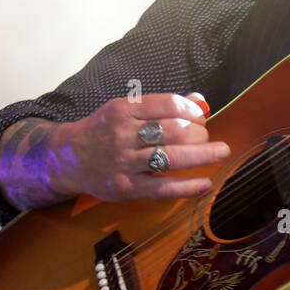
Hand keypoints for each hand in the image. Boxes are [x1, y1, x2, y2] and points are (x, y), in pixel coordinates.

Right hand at [53, 92, 229, 201]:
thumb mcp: (126, 110)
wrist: (68, 158)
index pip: (167, 105)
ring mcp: (124, 162)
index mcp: (124, 109)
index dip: (192, 111)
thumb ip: (161, 106)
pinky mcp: (126, 188)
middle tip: (207, 137)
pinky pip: (162, 188)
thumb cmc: (105, 131)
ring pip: (172, 157)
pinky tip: (205, 183)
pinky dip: (187, 187)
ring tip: (221, 152)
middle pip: (174, 131)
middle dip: (200, 133)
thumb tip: (200, 101)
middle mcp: (123, 134)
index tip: (200, 117)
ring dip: (203, 155)